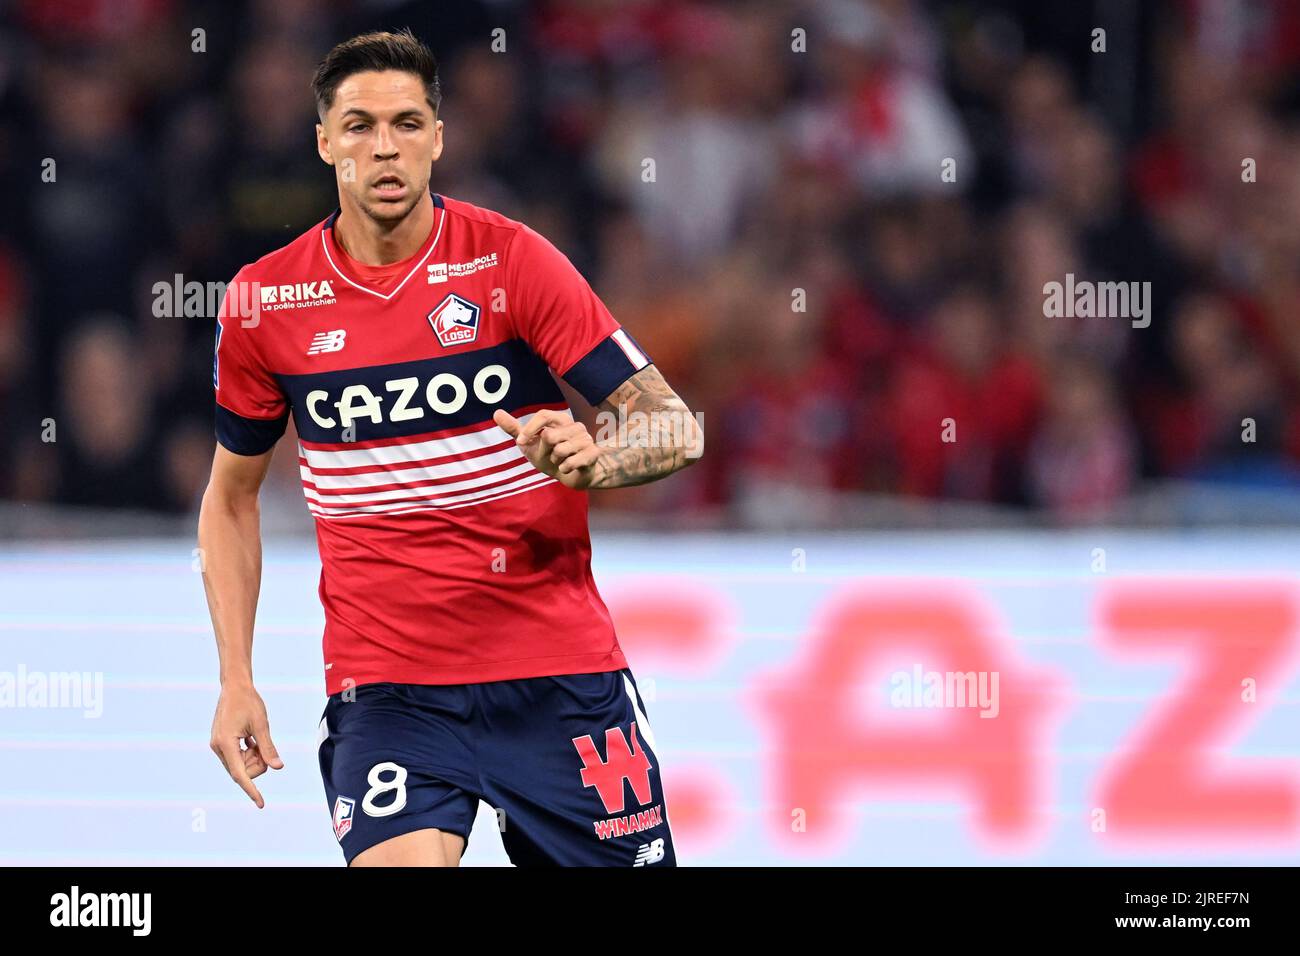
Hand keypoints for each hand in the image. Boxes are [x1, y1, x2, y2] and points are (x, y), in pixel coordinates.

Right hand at [210, 682, 282, 807]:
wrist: (234, 686)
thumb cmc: (249, 702)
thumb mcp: (262, 724)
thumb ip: (268, 747)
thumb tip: (278, 767)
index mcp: (226, 743)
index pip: (240, 774)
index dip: (251, 789)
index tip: (261, 803)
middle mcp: (218, 747)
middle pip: (242, 770)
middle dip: (258, 762)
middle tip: (263, 744)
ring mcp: (218, 745)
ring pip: (240, 765)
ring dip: (254, 756)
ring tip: (256, 737)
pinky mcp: (220, 743)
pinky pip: (237, 757)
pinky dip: (248, 751)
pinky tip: (251, 738)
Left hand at [493, 407, 600, 489]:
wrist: (573, 476)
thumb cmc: (550, 457)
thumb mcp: (530, 444)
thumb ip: (514, 429)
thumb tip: (496, 412)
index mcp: (560, 420)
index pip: (543, 415)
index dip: (529, 429)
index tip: (521, 442)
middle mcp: (575, 426)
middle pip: (549, 435)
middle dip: (544, 451)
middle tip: (551, 455)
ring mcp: (586, 439)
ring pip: (560, 450)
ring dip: (555, 461)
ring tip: (560, 461)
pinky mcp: (592, 454)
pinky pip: (571, 462)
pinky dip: (564, 468)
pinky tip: (567, 468)